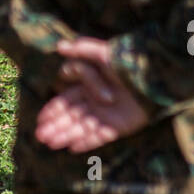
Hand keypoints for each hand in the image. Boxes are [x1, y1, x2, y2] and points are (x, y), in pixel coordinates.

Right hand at [34, 37, 149, 151]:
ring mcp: (107, 115)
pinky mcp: (119, 127)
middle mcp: (95, 102)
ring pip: (81, 127)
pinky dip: (86, 142)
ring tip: (50, 143)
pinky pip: (99, 136)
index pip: (66, 100)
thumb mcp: (103, 53)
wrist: (153, 78)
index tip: (40, 119)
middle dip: (55, 126)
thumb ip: (82, 48)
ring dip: (66, 135)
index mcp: (90, 86)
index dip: (53, 110)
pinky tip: (72, 148)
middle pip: (71, 116)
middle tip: (40, 136)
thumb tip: (59, 46)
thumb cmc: (127, 62)